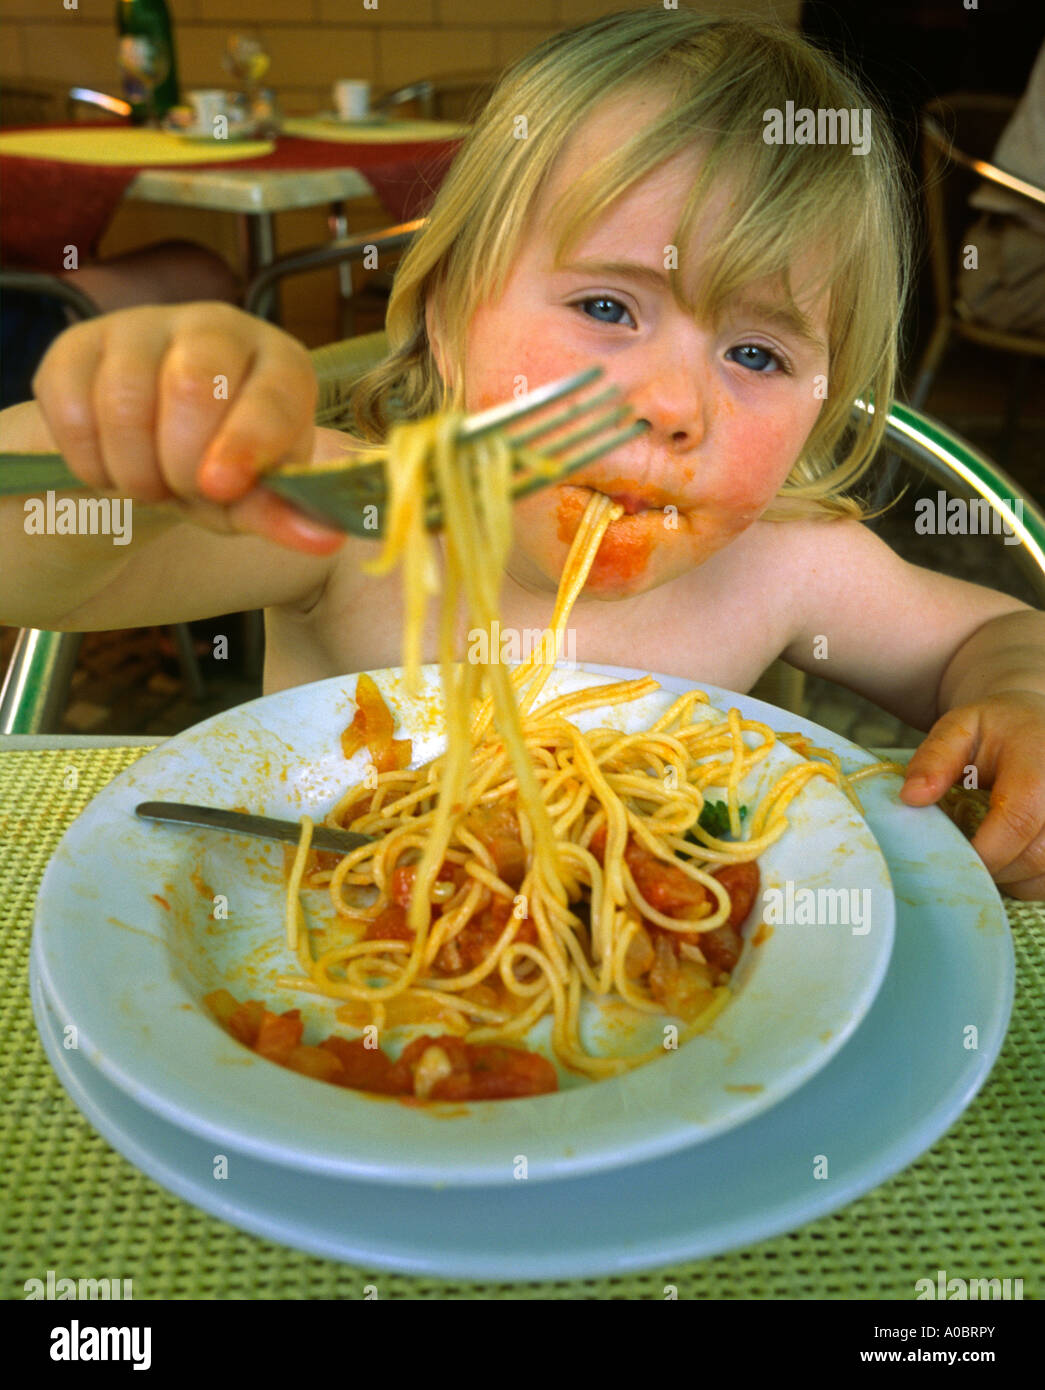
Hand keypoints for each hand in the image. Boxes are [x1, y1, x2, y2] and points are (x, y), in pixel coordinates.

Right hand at [31, 302, 343, 553]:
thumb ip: (283, 515)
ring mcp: (142, 326)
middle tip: (182, 493)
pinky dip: (88, 460)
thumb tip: (325, 542)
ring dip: (134, 470)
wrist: (149, 455)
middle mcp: (216, 327)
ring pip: (126, 401)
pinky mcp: (78, 344)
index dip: (245, 443)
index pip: (270, 392)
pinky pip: (72, 407)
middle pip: (193, 383)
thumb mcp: (252, 499)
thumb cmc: (221, 471)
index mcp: (278, 362)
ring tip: (147, 486)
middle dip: (182, 463)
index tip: (219, 488)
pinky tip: (107, 468)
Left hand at [899, 690, 1044, 898]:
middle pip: (1034, 856)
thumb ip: (934, 758)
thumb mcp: (958, 728)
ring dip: (1007, 877)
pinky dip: (1023, 880)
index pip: (1017, 820)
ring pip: (1044, 876)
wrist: (1035, 724)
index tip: (945, 858)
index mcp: (1041, 764)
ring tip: (980, 850)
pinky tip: (1004, 856)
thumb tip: (911, 797)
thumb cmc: (996, 728)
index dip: (982, 851)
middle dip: (989, 868)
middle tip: (955, 857)